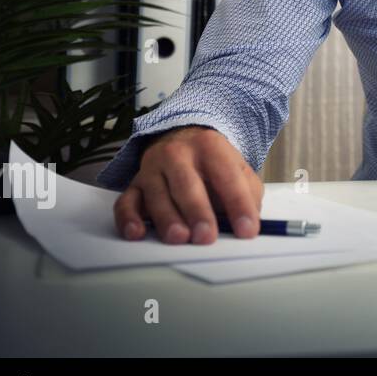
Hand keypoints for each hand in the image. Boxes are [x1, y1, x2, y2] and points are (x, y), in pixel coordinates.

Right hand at [113, 126, 263, 244]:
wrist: (181, 137)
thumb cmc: (213, 163)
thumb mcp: (238, 169)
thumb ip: (248, 194)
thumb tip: (250, 223)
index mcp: (211, 147)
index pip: (227, 177)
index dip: (238, 205)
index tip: (246, 231)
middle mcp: (178, 154)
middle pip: (187, 184)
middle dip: (197, 212)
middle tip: (206, 237)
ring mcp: (153, 168)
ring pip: (157, 195)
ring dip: (167, 218)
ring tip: (179, 238)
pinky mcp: (134, 184)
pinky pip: (126, 202)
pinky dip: (128, 219)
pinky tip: (136, 234)